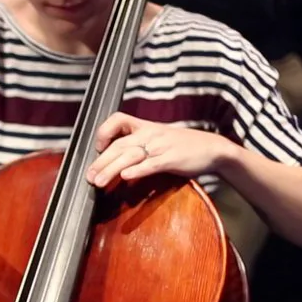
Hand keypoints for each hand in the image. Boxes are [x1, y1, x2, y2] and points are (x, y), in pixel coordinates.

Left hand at [86, 112, 234, 187]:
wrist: (212, 148)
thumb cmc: (183, 146)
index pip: (118, 119)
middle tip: (88, 176)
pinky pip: (151, 164)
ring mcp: (160, 146)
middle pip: (119, 145)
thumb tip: (118, 160)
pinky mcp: (171, 159)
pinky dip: (137, 170)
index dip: (104, 131)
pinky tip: (126, 177)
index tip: (97, 147)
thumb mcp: (160, 138)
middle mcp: (150, 134)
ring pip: (130, 156)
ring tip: (98, 182)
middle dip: (101, 161)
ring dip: (111, 169)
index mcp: (146, 127)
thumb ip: (140, 145)